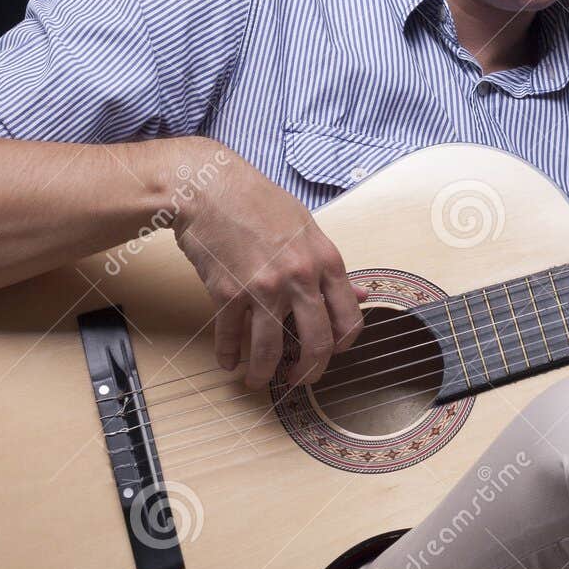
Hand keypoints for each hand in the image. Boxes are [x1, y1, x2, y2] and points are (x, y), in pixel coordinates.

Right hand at [168, 139, 366, 389]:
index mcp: (326, 261)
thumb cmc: (259, 203)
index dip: (342, 346)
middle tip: (299, 379)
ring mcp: (264, 287)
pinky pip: (231, 337)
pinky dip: (229, 355)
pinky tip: (228, 362)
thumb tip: (360, 294)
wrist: (209, 187)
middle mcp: (300, 277)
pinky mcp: (228, 293)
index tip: (330, 354)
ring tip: (257, 381)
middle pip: (317, 343)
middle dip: (309, 372)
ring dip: (263, 374)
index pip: (349, 319)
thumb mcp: (307, 228)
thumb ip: (330, 267)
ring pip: (270, 350)